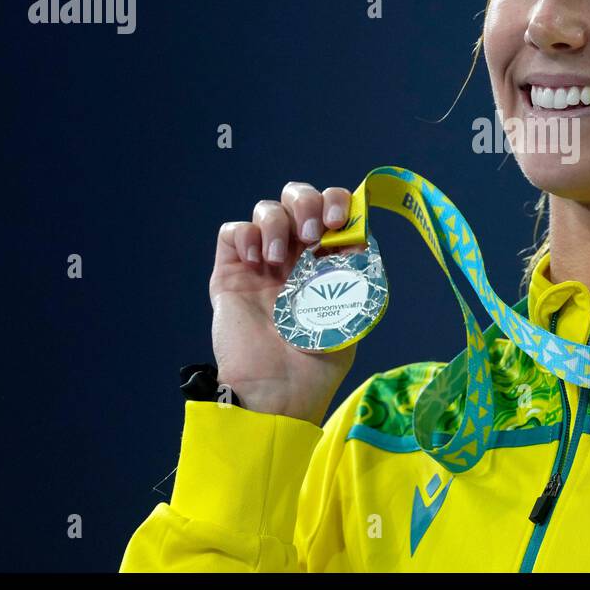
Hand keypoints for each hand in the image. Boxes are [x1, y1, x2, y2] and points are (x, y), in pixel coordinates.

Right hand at [207, 182, 364, 424]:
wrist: (276, 391)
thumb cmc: (316, 362)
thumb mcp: (349, 314)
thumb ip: (355, 274)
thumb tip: (359, 238)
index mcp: (328, 261)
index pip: (334, 210)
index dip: (338, 203)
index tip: (340, 221)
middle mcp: (296, 255)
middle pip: (299, 197)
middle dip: (307, 202)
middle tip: (311, 235)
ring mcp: (262, 262)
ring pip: (267, 208)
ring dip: (276, 221)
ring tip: (276, 259)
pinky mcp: (231, 272)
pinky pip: (232, 232)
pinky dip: (245, 235)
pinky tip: (256, 262)